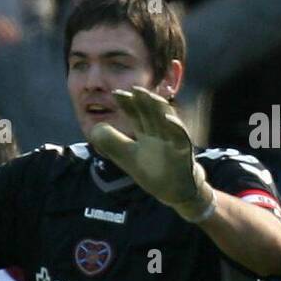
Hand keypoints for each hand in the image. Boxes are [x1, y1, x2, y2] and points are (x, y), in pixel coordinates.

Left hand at [88, 86, 214, 221]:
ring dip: (159, 108)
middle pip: (151, 114)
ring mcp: (173, 141)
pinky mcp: (184, 151)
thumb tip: (95, 127)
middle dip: (143, 101)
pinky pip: (181, 137)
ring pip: (167, 120)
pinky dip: (176, 128)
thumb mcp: (128, 157)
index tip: (116, 93)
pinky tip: (168, 119)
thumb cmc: (154, 172)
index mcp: (147, 134)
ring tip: (149, 96)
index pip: (136, 115)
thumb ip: (113, 143)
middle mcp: (160, 133)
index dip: (127, 104)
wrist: (175, 192)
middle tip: (134, 88)